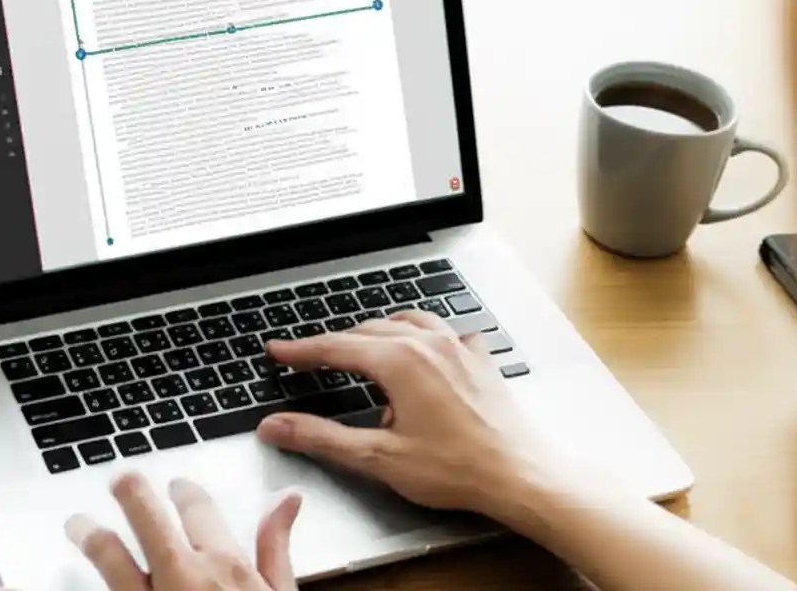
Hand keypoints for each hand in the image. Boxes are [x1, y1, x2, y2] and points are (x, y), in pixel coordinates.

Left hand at [64, 473, 301, 589]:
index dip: (185, 493)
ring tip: (78, 524)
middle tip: (121, 480)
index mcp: (224, 564)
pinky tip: (49, 583)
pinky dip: (71, 589)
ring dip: (92, 534)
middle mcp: (182, 577)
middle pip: (146, 517)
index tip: (178, 488)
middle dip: (131, 493)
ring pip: (110, 555)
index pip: (197, 510)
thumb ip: (275, 548)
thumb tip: (286, 502)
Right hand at [257, 311, 567, 524]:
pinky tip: (423, 351)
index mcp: (400, 362)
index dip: (301, 350)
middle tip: (310, 356)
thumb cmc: (457, 468)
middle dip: (334, 343)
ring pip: (406, 323)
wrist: (518, 474)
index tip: (278, 350)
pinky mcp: (479, 359)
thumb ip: (321, 438)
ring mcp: (458, 347)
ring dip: (377, 332)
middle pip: (367, 331)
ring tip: (361, 348)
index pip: (335, 347)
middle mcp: (429, 344)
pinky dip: (423, 335)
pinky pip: (445, 332)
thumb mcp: (378, 457)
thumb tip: (278, 427)